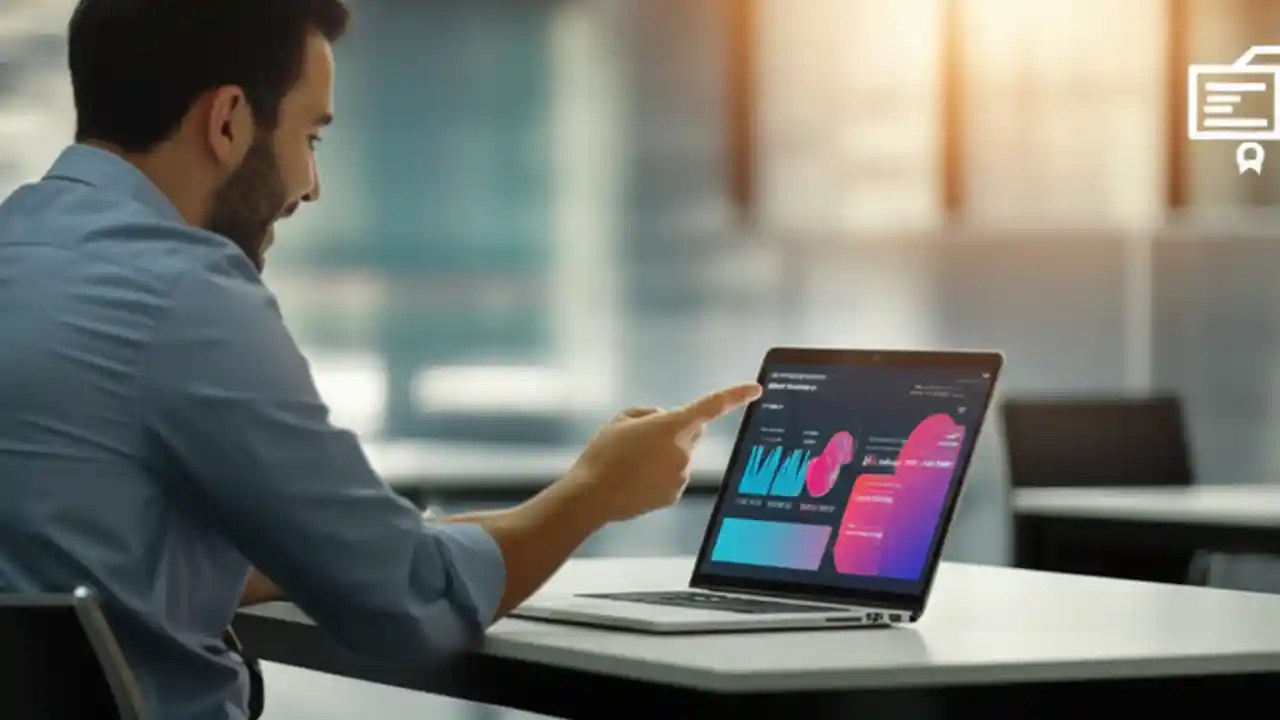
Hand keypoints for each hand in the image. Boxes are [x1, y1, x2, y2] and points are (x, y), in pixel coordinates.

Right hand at [567, 382, 762, 521]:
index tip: (755, 389)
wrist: (592, 496)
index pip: (711, 406)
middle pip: (692, 432)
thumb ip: (649, 413)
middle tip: (643, 440)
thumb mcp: (620, 420)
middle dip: (677, 431)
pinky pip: (674, 476)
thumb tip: (663, 418)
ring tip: (632, 464)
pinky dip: (660, 475)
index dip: (735, 395)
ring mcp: (681, 475)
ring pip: (681, 456)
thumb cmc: (603, 455)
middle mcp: (683, 451)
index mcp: (671, 426)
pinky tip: (636, 479)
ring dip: (664, 455)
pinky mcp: (676, 494)